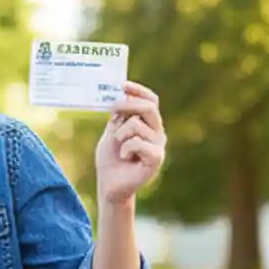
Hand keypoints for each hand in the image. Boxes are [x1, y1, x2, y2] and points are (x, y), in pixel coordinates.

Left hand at [95, 80, 166, 204]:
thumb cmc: (110, 157)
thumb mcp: (112, 131)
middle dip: (128, 105)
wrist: (109, 183)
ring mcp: (158, 145)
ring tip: (119, 148)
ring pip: (137, 125)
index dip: (138, 91)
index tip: (121, 85)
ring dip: (120, 134)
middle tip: (112, 111)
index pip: (151, 100)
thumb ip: (118, 115)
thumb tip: (118, 93)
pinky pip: (137, 143)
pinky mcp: (156, 158)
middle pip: (149, 107)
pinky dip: (124, 149)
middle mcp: (157, 132)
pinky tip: (124, 158)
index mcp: (148, 123)